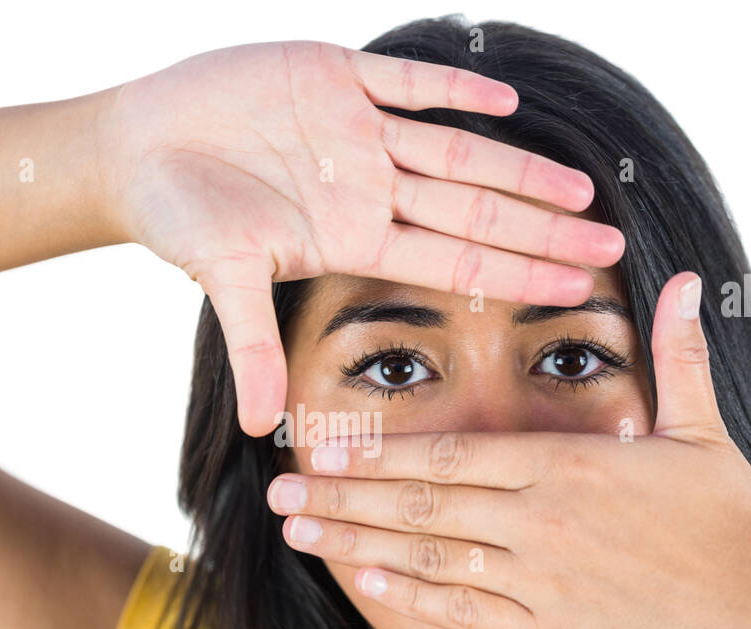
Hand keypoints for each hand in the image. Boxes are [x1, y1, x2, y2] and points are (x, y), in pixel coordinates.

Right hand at [100, 40, 624, 435]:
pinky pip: (406, 82)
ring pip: (458, 152)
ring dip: (518, 170)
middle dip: (540, 232)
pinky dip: (452, 87)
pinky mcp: (336, 76)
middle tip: (610, 246)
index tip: (574, 291)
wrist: (140, 148)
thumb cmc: (179, 216)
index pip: (454, 264)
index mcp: (353, 240)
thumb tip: (261, 429)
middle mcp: (370, 190)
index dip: (515, 276)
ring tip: (581, 190)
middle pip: (473, 213)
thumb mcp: (221, 280)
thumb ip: (252, 347)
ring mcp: (359, 134)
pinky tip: (508, 101)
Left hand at [265, 272, 750, 628]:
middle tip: (275, 492)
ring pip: (425, 557)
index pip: (451, 451)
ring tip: (297, 535)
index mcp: (566, 464)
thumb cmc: (737, 527)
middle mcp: (538, 520)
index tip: (325, 447)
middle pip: (418, 503)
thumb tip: (682, 278)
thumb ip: (676, 355)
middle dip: (341, 496)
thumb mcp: (705, 431)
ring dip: (355, 545)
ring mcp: (538, 581)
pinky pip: (463, 613)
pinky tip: (365, 582)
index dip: (379, 451)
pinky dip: (410, 597)